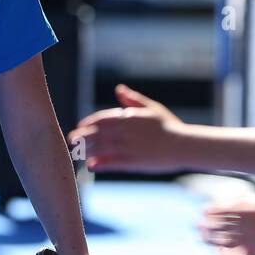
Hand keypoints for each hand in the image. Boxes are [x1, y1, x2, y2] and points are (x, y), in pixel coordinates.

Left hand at [68, 84, 184, 172]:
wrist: (184, 145)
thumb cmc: (169, 125)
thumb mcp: (152, 108)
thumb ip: (132, 100)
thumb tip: (119, 89)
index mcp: (128, 117)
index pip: (101, 119)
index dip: (88, 123)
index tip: (80, 126)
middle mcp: (125, 131)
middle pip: (96, 134)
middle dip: (82, 137)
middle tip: (71, 140)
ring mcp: (127, 147)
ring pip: (101, 148)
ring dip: (87, 151)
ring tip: (78, 154)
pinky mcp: (132, 162)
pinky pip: (111, 163)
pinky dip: (100, 164)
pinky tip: (91, 166)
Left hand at [197, 192, 254, 254]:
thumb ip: (237, 201)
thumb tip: (213, 206)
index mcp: (247, 208)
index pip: (218, 210)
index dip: (207, 212)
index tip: (202, 212)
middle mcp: (246, 223)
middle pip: (217, 226)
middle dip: (204, 226)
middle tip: (196, 226)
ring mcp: (249, 238)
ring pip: (220, 240)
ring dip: (207, 239)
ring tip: (200, 238)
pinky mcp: (252, 253)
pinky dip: (220, 254)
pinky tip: (216, 252)